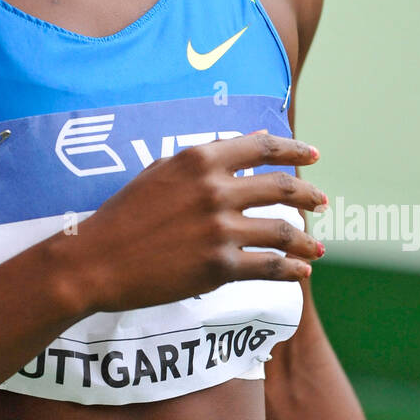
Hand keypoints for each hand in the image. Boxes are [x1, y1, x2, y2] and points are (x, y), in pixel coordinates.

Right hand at [67, 131, 324, 314]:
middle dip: (309, 195)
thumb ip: (201, 161)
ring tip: (318, 247)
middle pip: (282, 187)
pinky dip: (291, 270)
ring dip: (306, 240)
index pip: (261, 147)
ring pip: (282, 231)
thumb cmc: (123, 215)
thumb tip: (242, 150)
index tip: (314, 155)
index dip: (294, 150)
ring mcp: (220, 229)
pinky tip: (301, 272)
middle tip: (322, 202)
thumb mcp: (159, 172)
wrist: (96, 259)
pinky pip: (269, 267)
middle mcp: (215, 190)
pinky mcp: (219, 267)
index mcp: (200, 159)